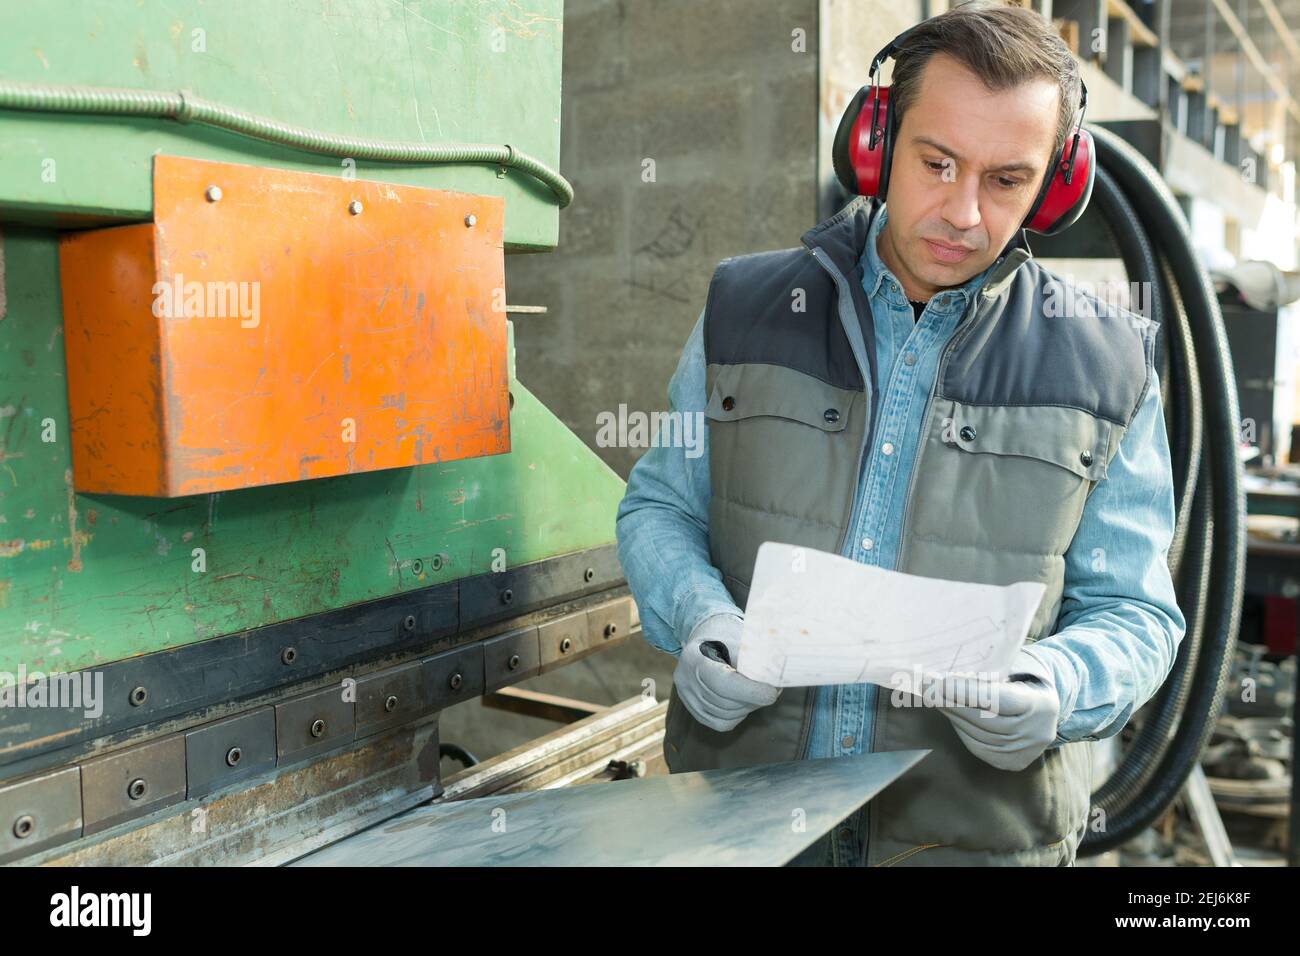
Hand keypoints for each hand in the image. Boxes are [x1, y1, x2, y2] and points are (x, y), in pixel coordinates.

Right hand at [674, 613, 780, 731]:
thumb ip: (754, 657)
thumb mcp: (739, 637)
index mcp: (695, 658)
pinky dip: (737, 716)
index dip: (750, 692)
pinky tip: (744, 702)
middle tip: (773, 689)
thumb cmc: (726, 634)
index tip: (773, 692)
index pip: (723, 683)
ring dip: (748, 707)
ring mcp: (687, 696)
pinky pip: (720, 723)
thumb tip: (778, 677)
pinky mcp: (693, 709)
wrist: (705, 636)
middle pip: (726, 702)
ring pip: (725, 715)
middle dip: (754, 699)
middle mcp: (686, 679)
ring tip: (759, 692)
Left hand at [938, 648, 1060, 771]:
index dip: (968, 693)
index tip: (940, 682)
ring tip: (934, 698)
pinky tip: (950, 714)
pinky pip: (978, 746)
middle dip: (952, 703)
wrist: (1046, 713)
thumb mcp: (1017, 671)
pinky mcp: (1011, 762)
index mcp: (1039, 704)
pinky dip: (961, 729)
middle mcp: (1035, 732)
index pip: (999, 700)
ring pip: (978, 735)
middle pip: (985, 720)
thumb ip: (990, 672)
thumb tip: (947, 669)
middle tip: (927, 688)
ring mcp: (1024, 751)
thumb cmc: (1023, 684)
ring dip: (953, 715)